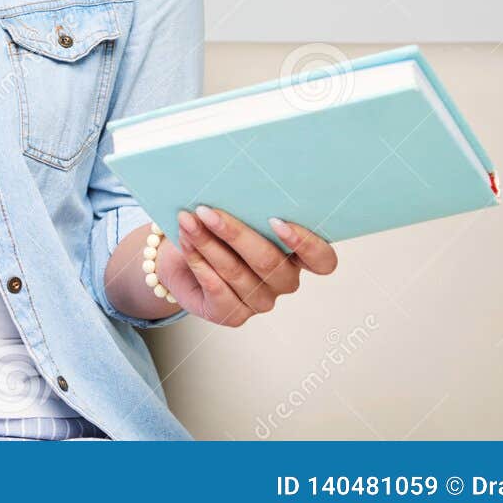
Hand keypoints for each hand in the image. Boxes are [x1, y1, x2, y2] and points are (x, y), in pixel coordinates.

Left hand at [154, 205, 337, 327]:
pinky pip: (217, 290)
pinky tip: (186, 244)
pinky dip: (198, 262)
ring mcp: (260, 301)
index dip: (305, 243)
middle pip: (268, 261)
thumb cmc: (216, 231)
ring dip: (207, 243)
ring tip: (186, 221)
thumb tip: (235, 187)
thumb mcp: (235, 215)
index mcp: (297, 256)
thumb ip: (246, 208)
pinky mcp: (232, 315)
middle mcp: (283, 281)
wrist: (180, 260)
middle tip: (206, 210)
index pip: (322, 260)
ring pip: (236, 272)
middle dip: (234, 233)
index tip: (276, 221)